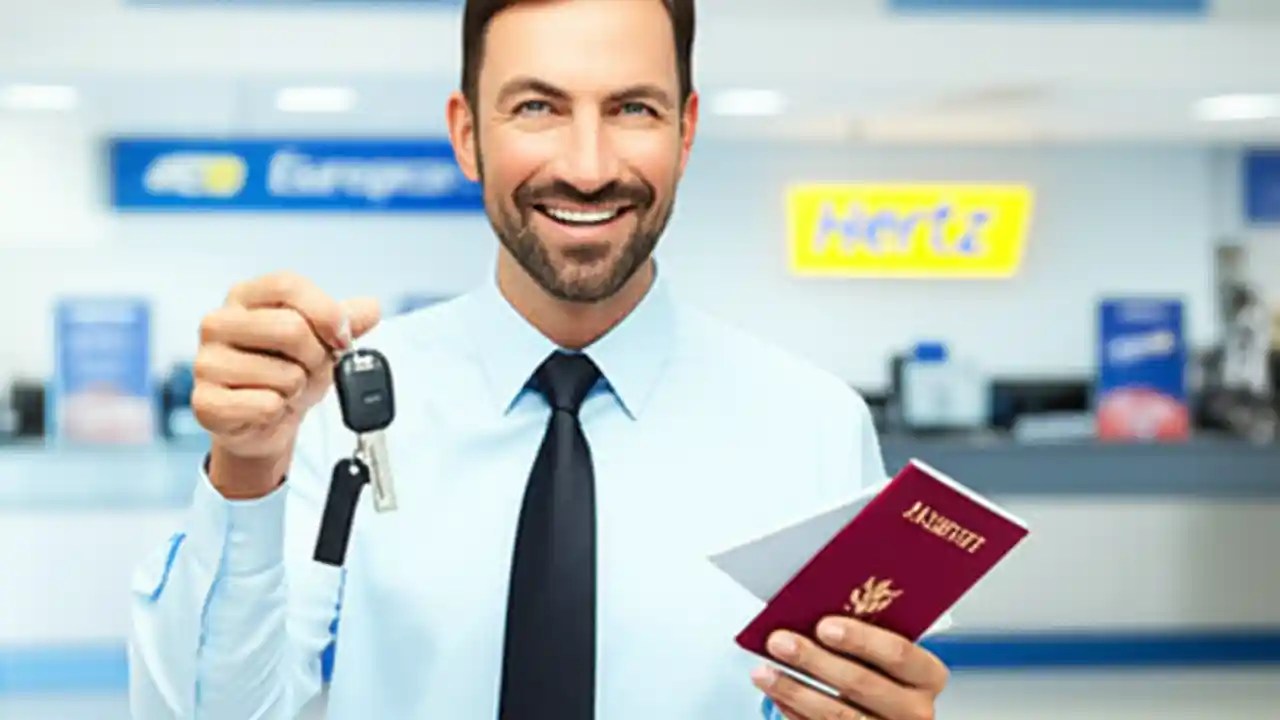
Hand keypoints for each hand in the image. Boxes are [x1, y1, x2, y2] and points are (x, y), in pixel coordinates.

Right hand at [192, 271, 379, 497]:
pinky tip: (266, 409)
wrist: (262, 420)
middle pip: (290, 328)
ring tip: (283, 390)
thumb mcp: (321, 340)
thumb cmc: (288, 370)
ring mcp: (206, 363)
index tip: (343, 339)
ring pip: (284, 374)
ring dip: (297, 389)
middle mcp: (218, 324)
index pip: (288, 285)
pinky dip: (278, 412)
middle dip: (317, 358)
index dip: (325, 312)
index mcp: (245, 297)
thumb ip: (345, 321)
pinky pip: (265, 406)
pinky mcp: (205, 403)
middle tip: (309, 369)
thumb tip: (371, 307)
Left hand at [751, 617, 947, 719]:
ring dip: (794, 690)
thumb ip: (864, 636)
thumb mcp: (886, 653)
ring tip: (765, 672)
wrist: (889, 716)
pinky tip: (778, 696)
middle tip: (780, 642)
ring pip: (838, 716)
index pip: (899, 653)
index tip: (824, 626)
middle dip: (814, 660)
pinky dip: (794, 713)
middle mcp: (916, 711)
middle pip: (862, 683)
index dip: (860, 639)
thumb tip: (811, 612)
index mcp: (927, 676)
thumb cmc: (886, 675)